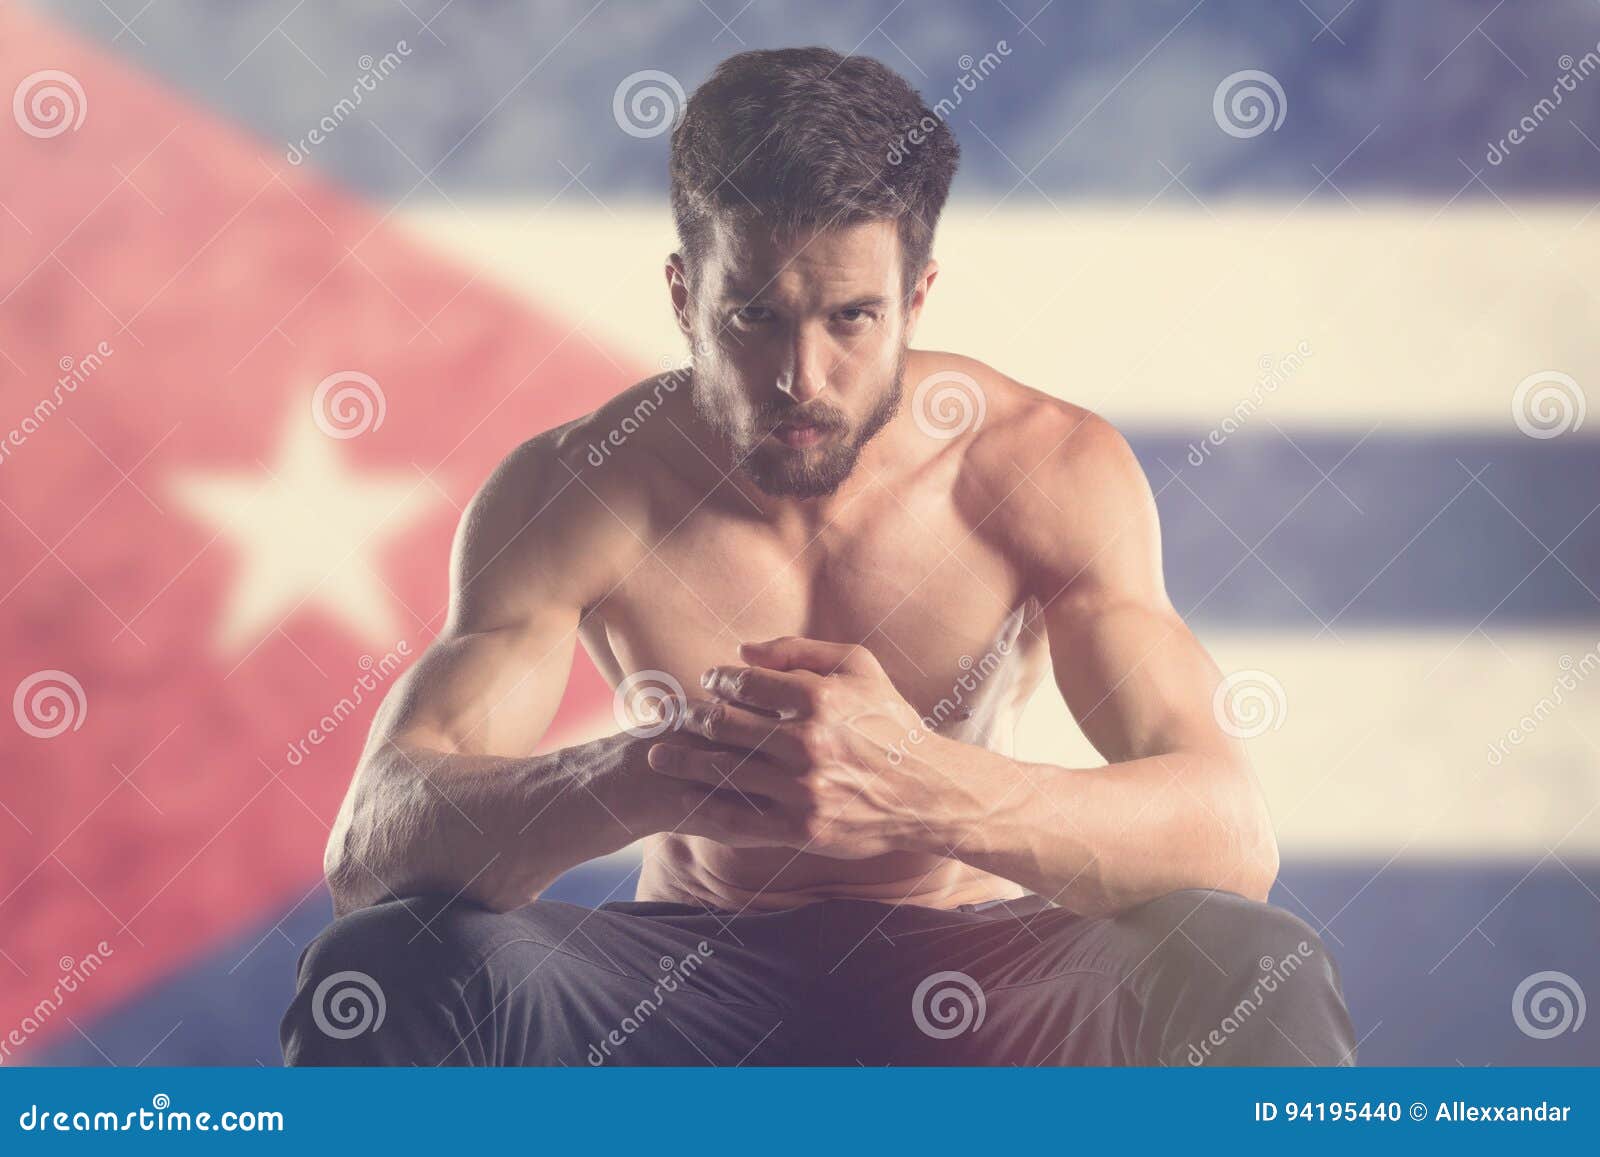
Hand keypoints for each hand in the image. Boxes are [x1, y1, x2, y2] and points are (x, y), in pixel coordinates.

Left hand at [646, 636, 973, 857]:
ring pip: (723, 772)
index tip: (708, 682)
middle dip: (689, 719)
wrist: (926, 792)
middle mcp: (807, 743)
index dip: (717, 680)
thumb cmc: (891, 722)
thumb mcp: (859, 666)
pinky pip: (739, 818)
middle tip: (669, 715)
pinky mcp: (801, 829)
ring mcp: (803, 789)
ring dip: (683, 762)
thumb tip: (740, 650)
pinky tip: (686, 798)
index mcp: (819, 698)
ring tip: (658, 756)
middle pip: (724, 726)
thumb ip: (799, 649)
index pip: (744, 683)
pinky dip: (706, 807)